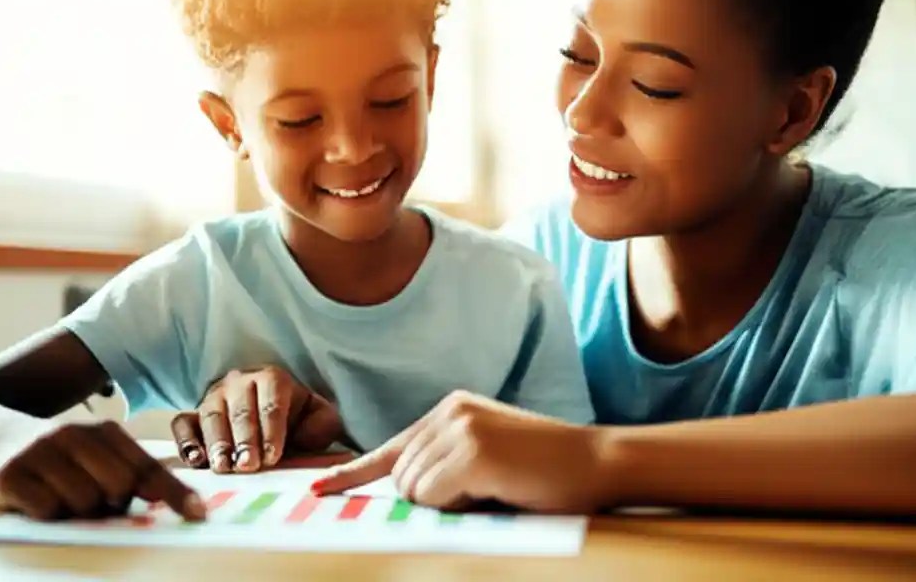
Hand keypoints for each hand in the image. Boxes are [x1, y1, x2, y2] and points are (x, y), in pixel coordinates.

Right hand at [0, 417, 204, 520]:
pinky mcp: (11, 476)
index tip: (198, 514)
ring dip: (78, 511)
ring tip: (62, 495)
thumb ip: (129, 472)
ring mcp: (41, 454)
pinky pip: (48, 512)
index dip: (174, 492)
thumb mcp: (94, 452)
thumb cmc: (56, 454)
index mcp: (103, 431)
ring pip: (84, 503)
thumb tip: (173, 502)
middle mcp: (73, 436)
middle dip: (113, 503)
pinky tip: (38, 499)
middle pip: (119, 488)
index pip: (147, 466)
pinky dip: (48, 514)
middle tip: (95, 498)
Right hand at [170, 366, 344, 473]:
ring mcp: (213, 397)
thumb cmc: (296, 417)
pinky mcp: (193, 414)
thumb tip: (308, 437)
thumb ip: (323, 424)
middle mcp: (239, 382)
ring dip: (217, 443)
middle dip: (245, 439)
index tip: (273, 457)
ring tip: (224, 468)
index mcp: (272, 379)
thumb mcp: (318, 417)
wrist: (270, 412)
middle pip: (240, 410)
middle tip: (248, 466)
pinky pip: (183, 423)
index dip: (272, 431)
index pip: (271, 403)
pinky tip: (196, 461)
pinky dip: (186, 441)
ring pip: (212, 416)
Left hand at [312, 391, 603, 512]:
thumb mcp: (488, 455)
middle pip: (400, 479)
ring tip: (496, 489)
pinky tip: (498, 490)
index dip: (351, 473)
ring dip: (449, 505)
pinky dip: (460, 507)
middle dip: (434, 500)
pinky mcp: (472, 453)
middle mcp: (450, 411)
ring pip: (413, 492)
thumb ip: (445, 464)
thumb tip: (404, 493)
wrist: (598, 462)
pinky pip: (434, 499)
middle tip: (486, 491)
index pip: (390, 448)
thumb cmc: (547, 471)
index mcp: (451, 408)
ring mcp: (460, 429)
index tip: (317, 490)